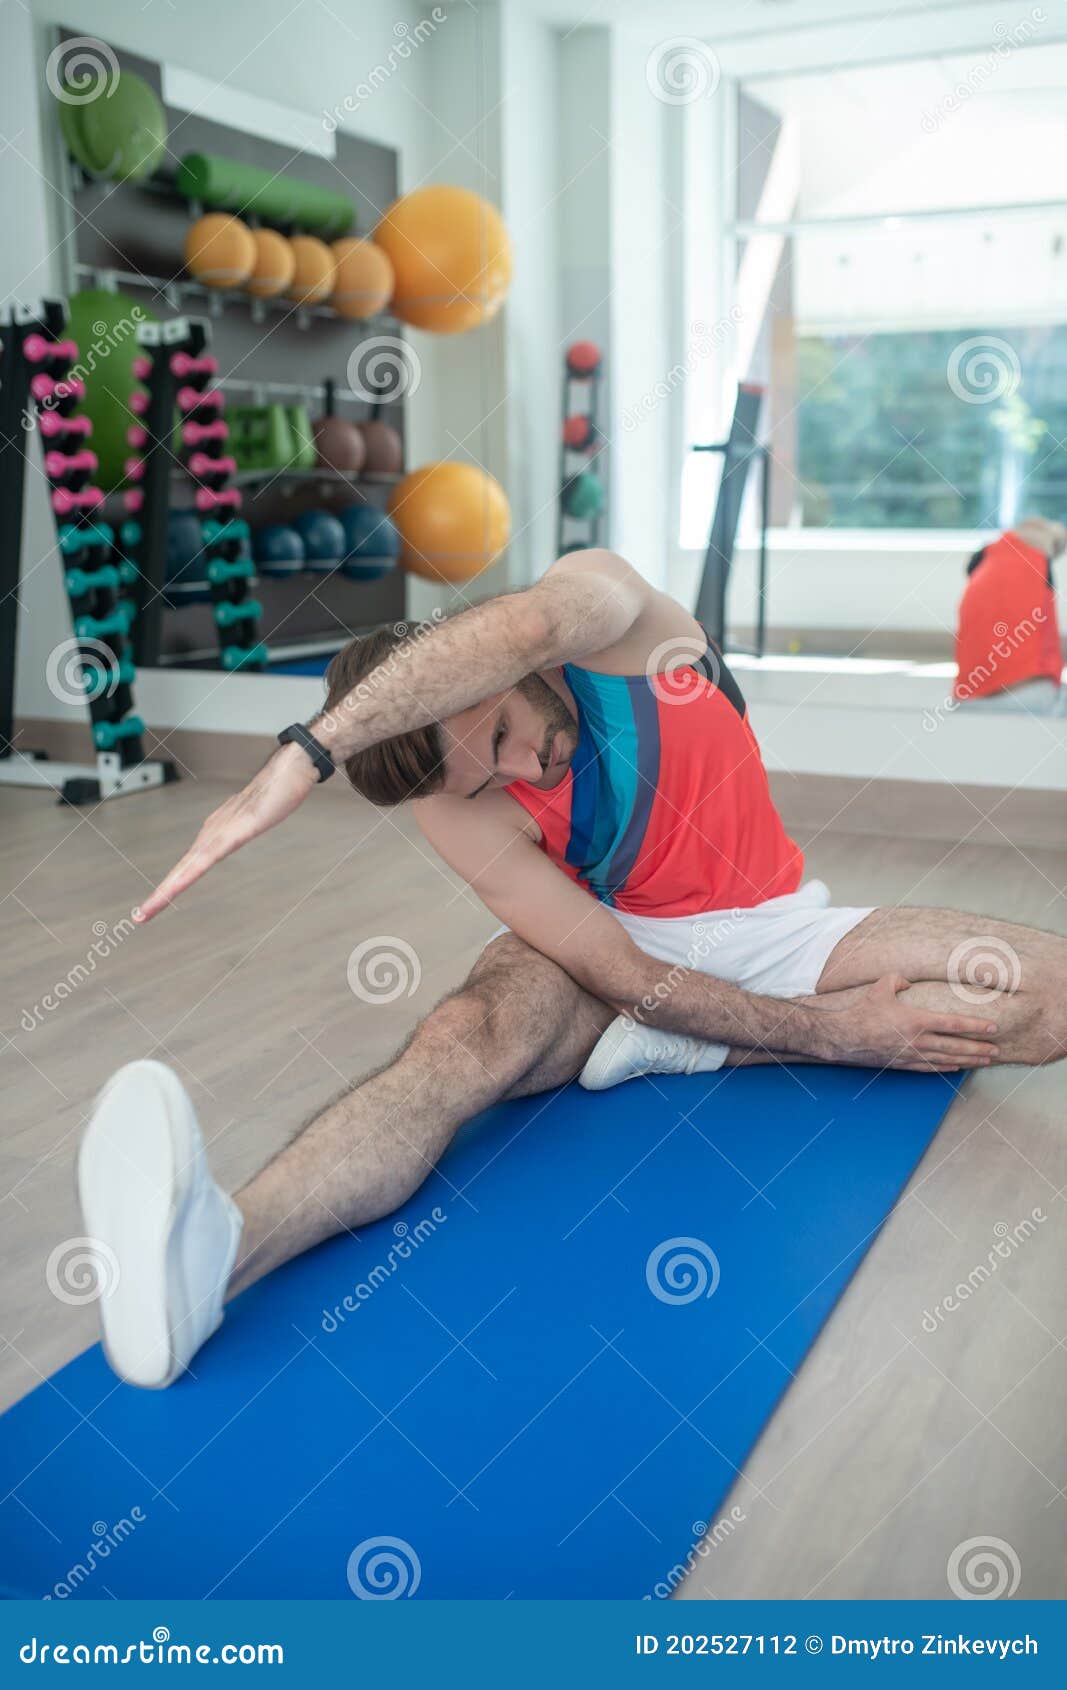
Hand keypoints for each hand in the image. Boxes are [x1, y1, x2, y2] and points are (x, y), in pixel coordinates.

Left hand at [135, 743, 320, 922]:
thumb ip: (243, 824)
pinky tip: (180, 883)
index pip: (188, 866)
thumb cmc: (275, 792)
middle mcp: (211, 833)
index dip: (171, 886)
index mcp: (214, 834)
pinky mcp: (238, 831)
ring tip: (149, 909)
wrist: (289, 769)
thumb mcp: (255, 818)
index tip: (153, 907)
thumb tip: (239, 827)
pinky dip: (192, 872)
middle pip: (181, 871)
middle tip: (139, 917)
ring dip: (168, 889)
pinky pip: (211, 856)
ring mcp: (222, 832)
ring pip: (189, 867)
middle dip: (160, 896)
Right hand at [814, 974, 998, 1071]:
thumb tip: (908, 983)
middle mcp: (918, 1041)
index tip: (992, 1027)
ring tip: (985, 1061)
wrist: (843, 1037)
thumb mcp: (881, 987)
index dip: (975, 1026)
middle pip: (956, 1046)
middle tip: (997, 1050)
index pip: (953, 1024)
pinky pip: (931, 1068)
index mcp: (916, 1020)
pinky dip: (947, 1067)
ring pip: (947, 1059)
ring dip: (968, 1060)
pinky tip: (957, 1067)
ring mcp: (912, 1055)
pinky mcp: (903, 1065)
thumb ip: (898, 981)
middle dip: (979, 1048)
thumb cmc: (862, 1012)